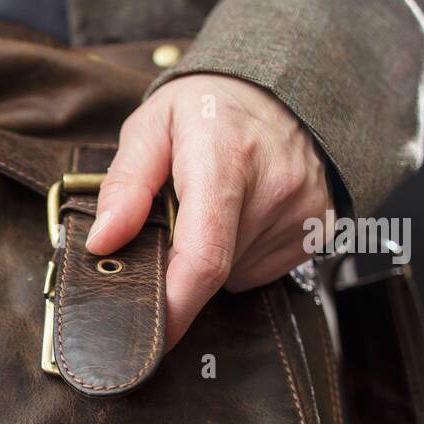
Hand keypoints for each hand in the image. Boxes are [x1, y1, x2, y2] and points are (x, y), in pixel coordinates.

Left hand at [86, 74, 330, 348]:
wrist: (286, 83)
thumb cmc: (210, 106)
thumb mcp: (151, 126)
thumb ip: (124, 184)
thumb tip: (103, 241)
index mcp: (225, 161)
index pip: (202, 259)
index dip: (172, 309)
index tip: (148, 339)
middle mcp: (274, 190)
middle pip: (212, 272)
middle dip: (178, 266)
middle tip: (170, 225)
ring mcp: (303, 213)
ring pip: (234, 275)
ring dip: (211, 257)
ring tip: (212, 207)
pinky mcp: (320, 229)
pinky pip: (260, 267)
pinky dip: (239, 254)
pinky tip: (240, 214)